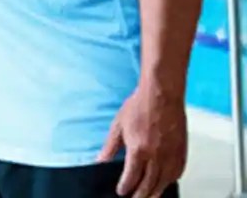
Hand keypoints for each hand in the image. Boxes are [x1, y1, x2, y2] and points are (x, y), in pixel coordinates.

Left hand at [97, 81, 187, 196]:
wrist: (161, 94)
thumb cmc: (140, 106)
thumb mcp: (118, 127)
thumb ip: (110, 147)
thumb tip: (99, 161)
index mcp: (139, 150)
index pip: (132, 178)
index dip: (126, 188)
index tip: (121, 192)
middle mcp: (157, 156)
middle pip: (149, 185)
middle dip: (140, 195)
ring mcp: (171, 154)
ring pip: (165, 182)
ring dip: (156, 191)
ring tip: (149, 196)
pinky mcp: (182, 150)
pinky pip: (178, 172)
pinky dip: (171, 180)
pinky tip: (165, 182)